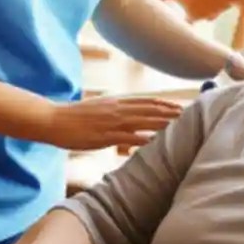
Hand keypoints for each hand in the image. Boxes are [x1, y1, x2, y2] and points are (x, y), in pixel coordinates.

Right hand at [40, 95, 182, 150]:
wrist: (53, 120)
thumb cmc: (73, 117)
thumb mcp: (97, 109)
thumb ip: (114, 112)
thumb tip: (127, 117)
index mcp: (116, 102)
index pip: (147, 101)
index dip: (166, 104)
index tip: (181, 107)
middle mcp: (117, 109)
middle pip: (150, 108)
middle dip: (171, 112)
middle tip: (190, 115)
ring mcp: (111, 122)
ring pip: (144, 120)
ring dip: (163, 123)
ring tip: (180, 126)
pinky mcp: (104, 136)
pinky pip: (129, 137)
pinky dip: (144, 139)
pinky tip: (156, 143)